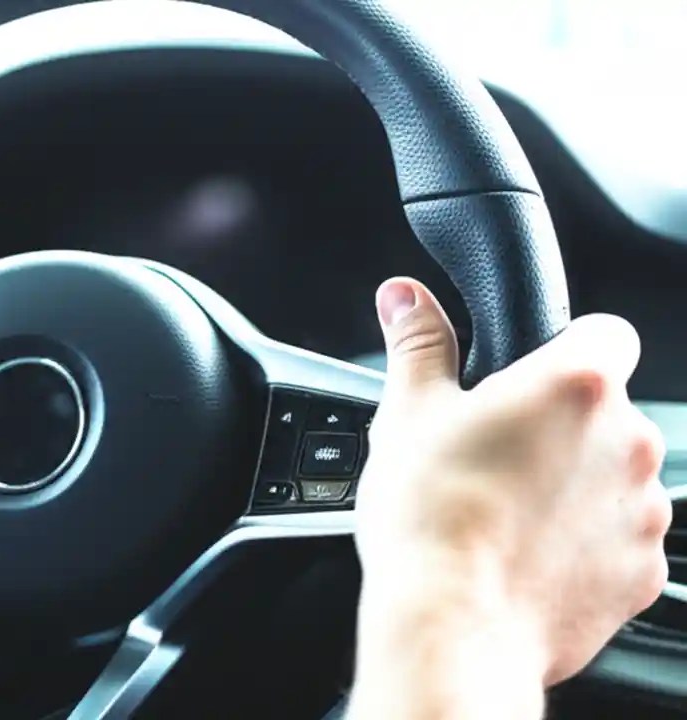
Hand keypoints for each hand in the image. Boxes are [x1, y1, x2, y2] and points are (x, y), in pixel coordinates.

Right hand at [349, 278, 669, 716]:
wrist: (453, 625)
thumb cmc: (430, 516)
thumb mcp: (408, 413)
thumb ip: (419, 344)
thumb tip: (405, 297)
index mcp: (576, 385)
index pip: (605, 333)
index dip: (566, 349)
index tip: (529, 378)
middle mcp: (629, 442)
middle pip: (608, 413)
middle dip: (562, 429)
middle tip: (495, 455)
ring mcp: (643, 513)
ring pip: (614, 479)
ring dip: (575, 487)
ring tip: (506, 513)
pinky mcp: (642, 574)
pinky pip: (617, 543)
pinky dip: (583, 546)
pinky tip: (525, 556)